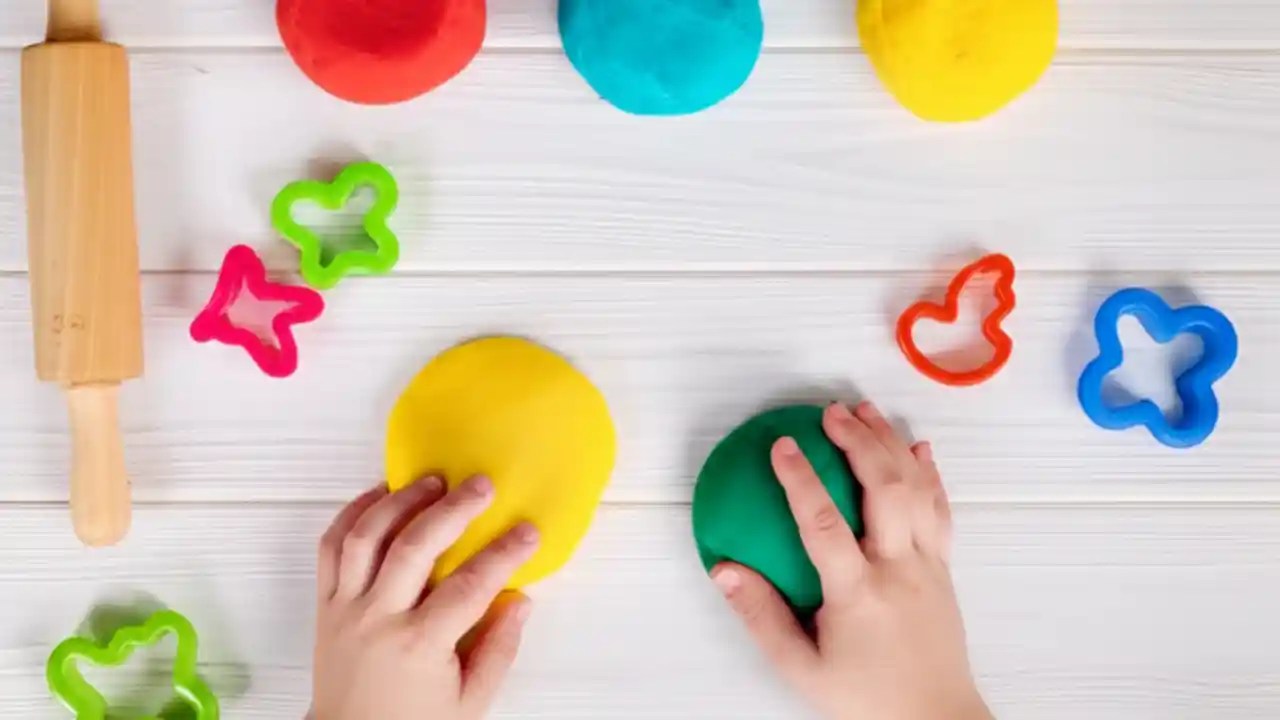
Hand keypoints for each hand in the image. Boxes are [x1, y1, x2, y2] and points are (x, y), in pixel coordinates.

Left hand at [309, 475, 539, 719]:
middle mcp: (379, 620)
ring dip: (401, 500)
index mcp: (420, 646)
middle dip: (454, 509)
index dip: (503, 554)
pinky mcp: (325, 604)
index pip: (470, 586)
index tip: (527, 532)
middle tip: (481, 486)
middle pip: (416, 547)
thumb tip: (519, 600)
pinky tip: (381, 496)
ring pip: (368, 537)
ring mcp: (347, 608)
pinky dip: (354, 514)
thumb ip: (498, 649)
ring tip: (433, 481)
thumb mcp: (470, 702)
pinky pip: (331, 547)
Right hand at [710, 401, 990, 719]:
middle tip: (831, 413)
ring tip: (867, 412)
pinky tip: (919, 449)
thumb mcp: (801, 667)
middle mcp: (900, 570)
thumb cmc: (865, 698)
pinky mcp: (946, 570)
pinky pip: (942, 510)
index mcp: (858, 593)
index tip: (780, 444)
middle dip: (859, 442)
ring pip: (917, 490)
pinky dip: (930, 474)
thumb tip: (724, 569)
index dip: (800, 479)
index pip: (823, 524)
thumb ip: (760, 616)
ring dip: (891, 444)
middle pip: (885, 489)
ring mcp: (929, 566)